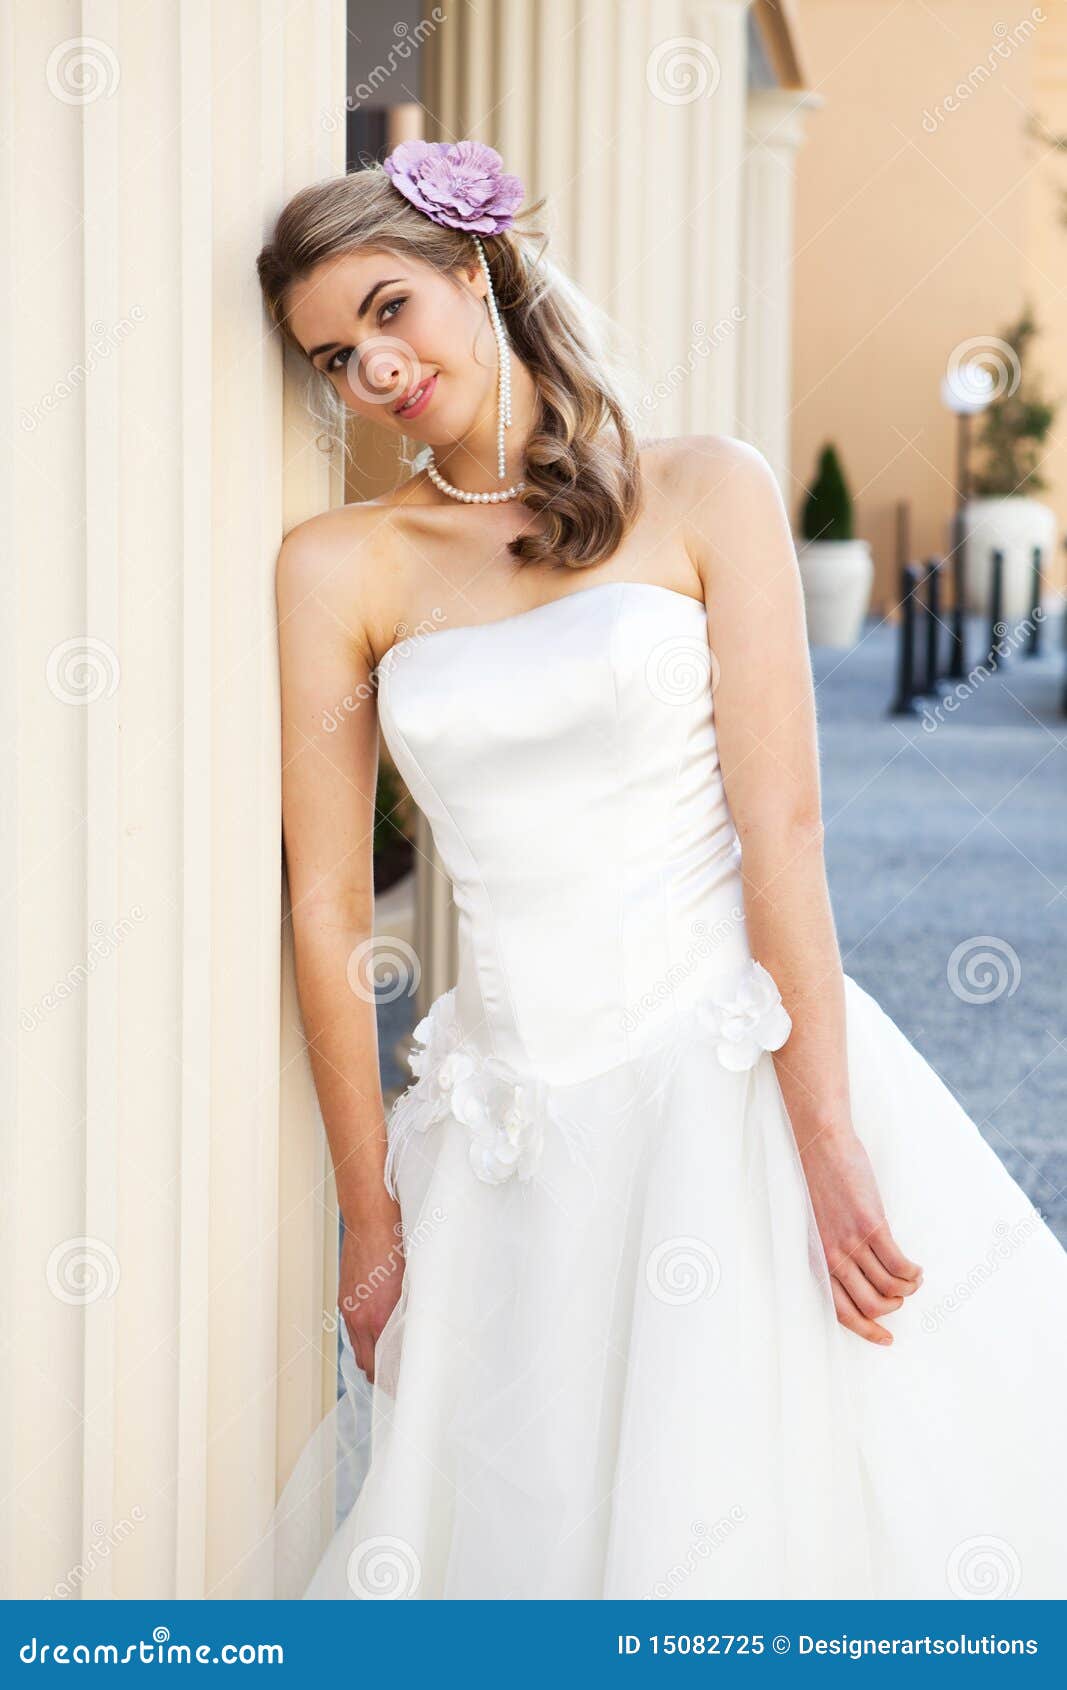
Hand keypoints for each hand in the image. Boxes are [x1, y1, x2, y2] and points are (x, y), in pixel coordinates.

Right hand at [339, 1199, 404, 1382]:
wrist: (371, 1220)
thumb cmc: (397, 1246)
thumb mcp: (411, 1284)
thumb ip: (409, 1314)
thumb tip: (415, 1335)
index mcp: (379, 1318)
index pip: (384, 1365)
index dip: (394, 1380)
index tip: (404, 1386)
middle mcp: (360, 1318)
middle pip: (367, 1365)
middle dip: (381, 1376)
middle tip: (398, 1381)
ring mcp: (349, 1309)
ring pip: (358, 1349)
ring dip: (371, 1357)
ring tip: (389, 1360)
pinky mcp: (344, 1299)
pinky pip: (352, 1331)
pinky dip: (364, 1338)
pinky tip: (377, 1333)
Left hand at [799, 1128, 922, 1345]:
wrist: (820, 1147)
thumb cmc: (820, 1185)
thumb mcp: (818, 1228)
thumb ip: (835, 1253)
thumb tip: (861, 1277)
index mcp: (817, 1260)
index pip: (841, 1312)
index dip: (866, 1330)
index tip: (886, 1338)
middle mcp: (832, 1257)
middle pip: (871, 1306)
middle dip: (893, 1307)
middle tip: (901, 1294)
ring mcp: (852, 1243)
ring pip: (889, 1289)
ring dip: (908, 1288)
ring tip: (912, 1277)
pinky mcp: (871, 1227)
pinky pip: (900, 1265)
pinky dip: (913, 1273)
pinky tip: (916, 1267)